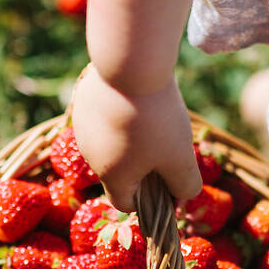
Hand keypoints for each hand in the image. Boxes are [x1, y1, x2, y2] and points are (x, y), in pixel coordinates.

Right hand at [69, 65, 203, 213]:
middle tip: (166, 143)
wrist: (130, 65)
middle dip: (143, 165)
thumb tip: (182, 195)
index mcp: (111, 176)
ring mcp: (83, 127)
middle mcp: (91, 156)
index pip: (125, 203)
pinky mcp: (83, 101)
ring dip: (132, 137)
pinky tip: (138, 98)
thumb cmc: (156, 119)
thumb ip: (185, 185)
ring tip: (153, 116)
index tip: (168, 180)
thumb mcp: (181, 158)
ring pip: (111, 142)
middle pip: (119, 171)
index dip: (149, 201)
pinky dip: (121, 114)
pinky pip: (104, 117)